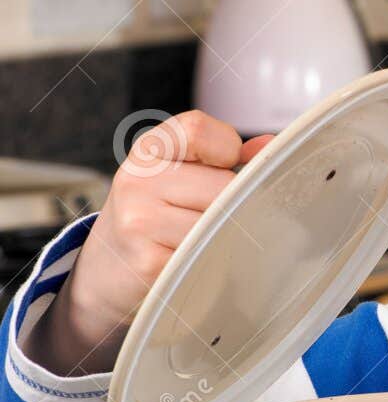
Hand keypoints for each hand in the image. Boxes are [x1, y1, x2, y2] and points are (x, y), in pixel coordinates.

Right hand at [25, 110, 272, 376]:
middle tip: (213, 218)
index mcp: (147, 151)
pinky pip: (210, 255)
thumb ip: (222, 156)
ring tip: (202, 241)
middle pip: (222, 184)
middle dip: (231, 204)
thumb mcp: (176, 175)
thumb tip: (268, 146)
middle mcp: (137, 180)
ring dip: (224, 236)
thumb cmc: (153, 219)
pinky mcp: (149, 262)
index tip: (223, 167)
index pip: (197, 129)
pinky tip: (195, 262)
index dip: (225, 148)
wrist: (105, 272)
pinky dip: (214, 261)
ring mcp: (139, 221)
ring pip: (220, 222)